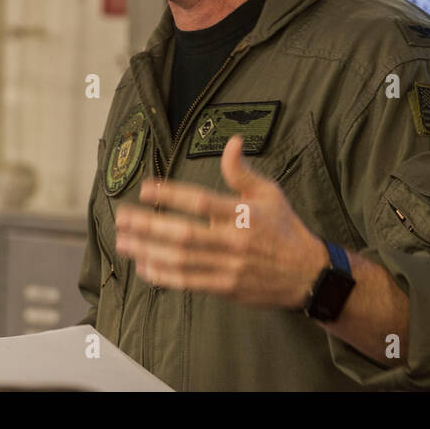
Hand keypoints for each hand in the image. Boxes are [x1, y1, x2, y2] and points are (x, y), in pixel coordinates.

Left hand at [114, 134, 327, 309]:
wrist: (307, 274)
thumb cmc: (284, 229)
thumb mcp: (270, 193)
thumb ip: (242, 171)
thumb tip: (231, 141)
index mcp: (243, 214)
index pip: (201, 201)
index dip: (171, 194)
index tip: (145, 187)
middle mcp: (234, 241)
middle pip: (184, 233)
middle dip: (149, 226)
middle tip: (122, 217)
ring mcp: (228, 267)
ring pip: (181, 260)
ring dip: (148, 251)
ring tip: (123, 241)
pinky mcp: (225, 287)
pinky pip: (188, 282)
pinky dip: (163, 275)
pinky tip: (143, 265)